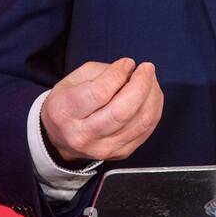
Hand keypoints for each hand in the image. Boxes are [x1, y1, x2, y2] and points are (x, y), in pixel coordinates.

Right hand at [40, 57, 163, 162]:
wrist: (61, 138)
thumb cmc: (68, 102)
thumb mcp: (74, 80)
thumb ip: (103, 72)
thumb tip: (131, 71)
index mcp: (66, 112)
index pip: (100, 93)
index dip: (119, 74)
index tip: (127, 63)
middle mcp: (83, 135)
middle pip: (122, 111)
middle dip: (141, 85)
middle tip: (147, 68)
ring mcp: (103, 148)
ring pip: (140, 122)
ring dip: (152, 96)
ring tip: (150, 80)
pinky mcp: (120, 153)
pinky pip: (146, 130)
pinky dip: (154, 109)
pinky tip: (151, 96)